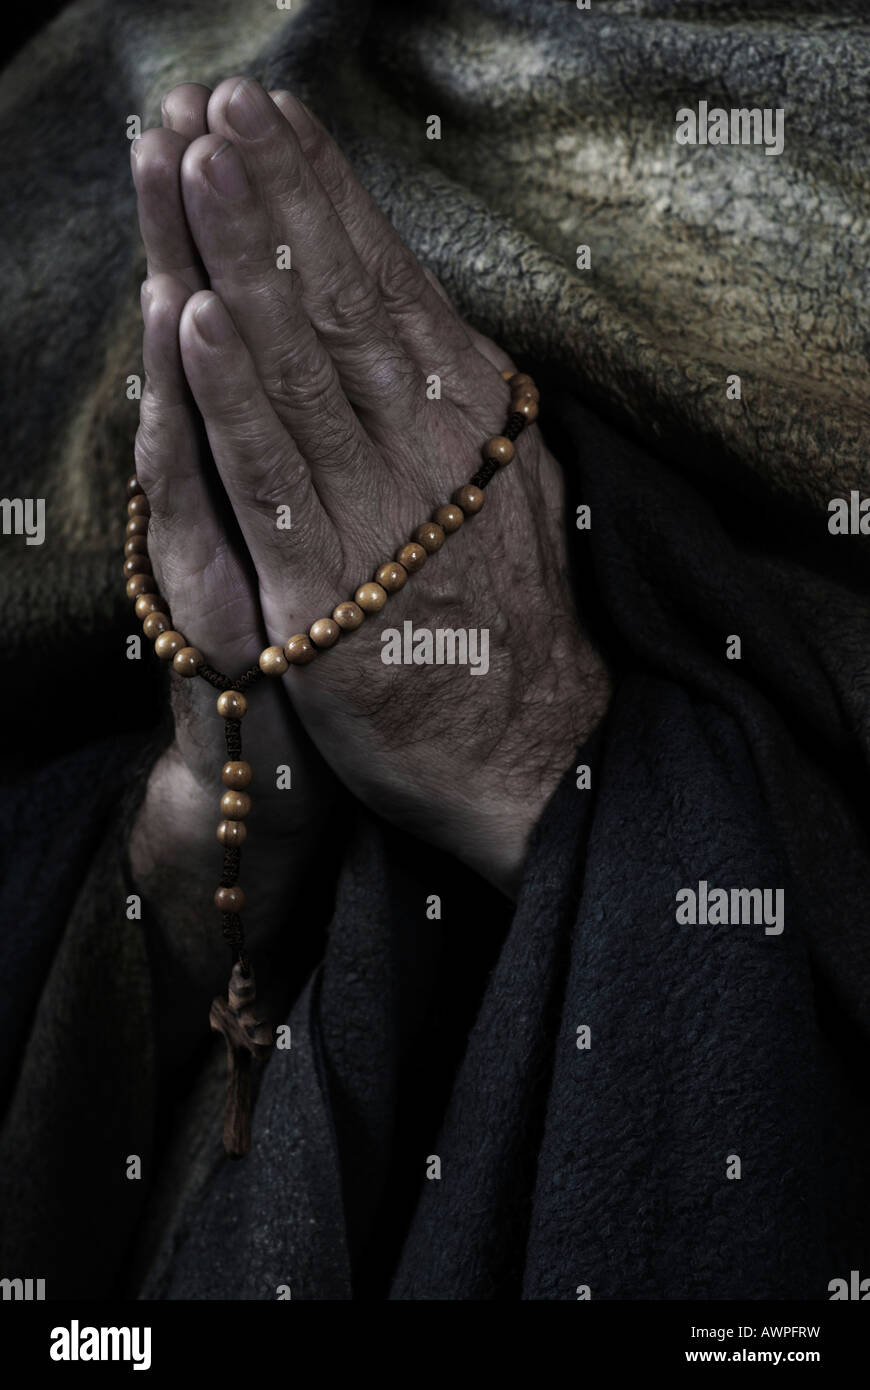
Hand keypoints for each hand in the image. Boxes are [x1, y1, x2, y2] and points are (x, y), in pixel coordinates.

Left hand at [138, 79, 610, 896]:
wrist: (524, 752)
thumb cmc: (508, 620)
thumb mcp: (515, 493)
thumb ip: (473, 415)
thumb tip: (439, 333)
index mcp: (472, 420)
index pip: (390, 283)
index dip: (327, 195)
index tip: (278, 119)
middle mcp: (428, 451)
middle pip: (340, 303)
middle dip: (276, 196)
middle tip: (224, 105)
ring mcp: (377, 516)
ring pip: (301, 370)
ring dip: (243, 263)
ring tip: (197, 167)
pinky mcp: (325, 590)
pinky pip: (275, 479)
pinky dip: (235, 399)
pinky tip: (198, 322)